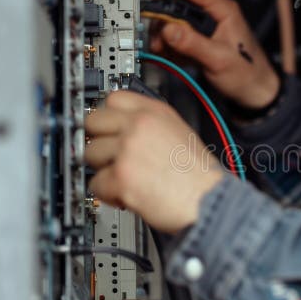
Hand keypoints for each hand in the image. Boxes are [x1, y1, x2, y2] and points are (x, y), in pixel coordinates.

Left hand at [84, 90, 223, 233]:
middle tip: (112, 158)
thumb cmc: (200, 176)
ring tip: (127, 180)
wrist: (210, 201)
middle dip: (98, 143)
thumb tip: (122, 129)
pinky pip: (95, 184)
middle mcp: (140, 125)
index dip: (107, 117)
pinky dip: (109, 194)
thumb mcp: (180, 132)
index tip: (106, 128)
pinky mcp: (121, 176)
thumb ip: (150, 125)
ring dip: (104, 171)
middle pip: (93, 122)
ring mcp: (129, 149)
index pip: (113, 98)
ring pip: (90, 154)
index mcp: (156, 112)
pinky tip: (129, 195)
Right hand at [146, 0, 279, 109]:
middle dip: (163, 20)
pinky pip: (179, 39)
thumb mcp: (218, 59)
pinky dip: (171, 47)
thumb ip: (192, 43)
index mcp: (224, 11)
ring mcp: (206, 30)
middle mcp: (214, 16)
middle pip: (180, 6)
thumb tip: (169, 29)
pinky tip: (171, 57)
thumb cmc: (249, 74)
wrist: (255, 93)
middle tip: (155, 34)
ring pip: (176, 24)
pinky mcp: (201, 43)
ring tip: (163, 50)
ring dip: (165, 36)